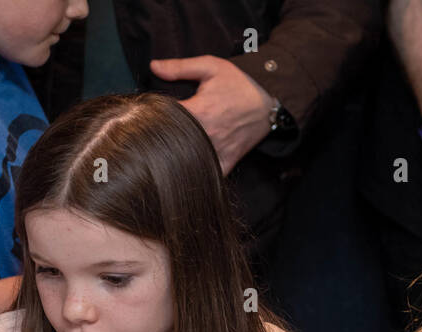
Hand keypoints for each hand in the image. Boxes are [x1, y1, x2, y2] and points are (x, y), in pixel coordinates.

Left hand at [149, 56, 274, 173]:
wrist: (270, 100)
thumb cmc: (240, 83)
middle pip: (172, 143)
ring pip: (188, 161)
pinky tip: (190, 163)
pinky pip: (209, 174)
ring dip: (178, 156)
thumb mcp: (210, 67)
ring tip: (171, 147)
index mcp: (198, 112)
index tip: (151, 114)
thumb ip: (180, 67)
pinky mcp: (227, 161)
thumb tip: (153, 67)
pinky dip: (199, 171)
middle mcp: (206, 134)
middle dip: (162, 137)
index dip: (153, 116)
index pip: (163, 119)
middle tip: (157, 132)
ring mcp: (217, 150)